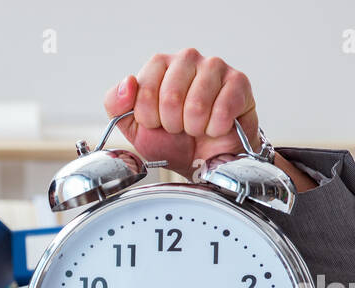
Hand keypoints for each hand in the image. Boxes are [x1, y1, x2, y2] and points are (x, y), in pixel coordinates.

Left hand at [102, 49, 263, 182]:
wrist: (201, 161)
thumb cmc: (170, 140)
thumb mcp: (133, 126)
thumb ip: (116, 104)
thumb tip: (127, 84)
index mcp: (160, 65)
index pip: (144, 88)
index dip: (148, 116)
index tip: (155, 124)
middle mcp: (187, 59)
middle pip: (170, 96)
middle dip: (171, 124)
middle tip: (178, 128)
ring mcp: (215, 67)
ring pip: (197, 104)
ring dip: (194, 128)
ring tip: (196, 128)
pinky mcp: (239, 82)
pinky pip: (222, 110)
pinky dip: (215, 128)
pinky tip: (215, 127)